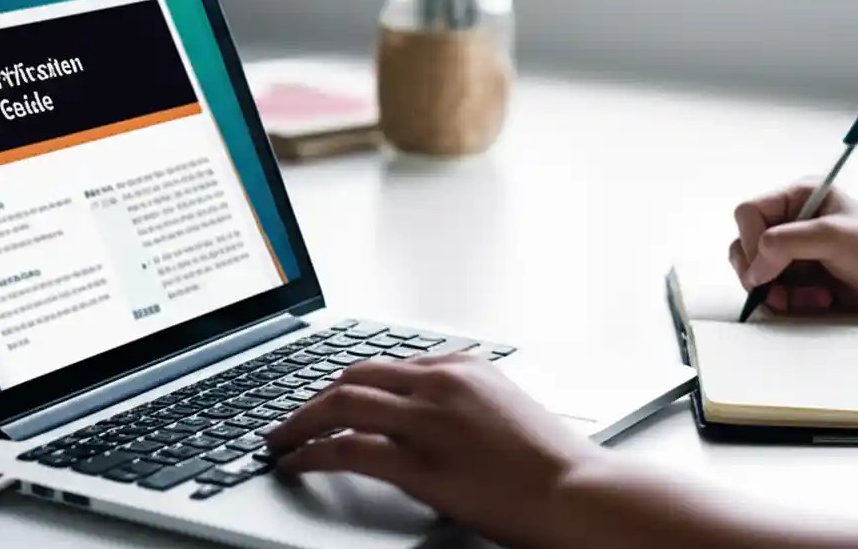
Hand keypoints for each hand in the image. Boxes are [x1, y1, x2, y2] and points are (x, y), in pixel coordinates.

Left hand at [266, 353, 602, 547]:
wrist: (579, 493)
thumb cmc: (552, 462)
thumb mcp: (505, 410)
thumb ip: (464, 402)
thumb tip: (428, 414)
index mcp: (462, 366)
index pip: (386, 365)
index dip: (348, 384)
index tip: (328, 399)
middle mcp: (440, 382)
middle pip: (354, 376)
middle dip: (315, 397)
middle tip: (293, 419)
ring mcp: (427, 421)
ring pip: (340, 406)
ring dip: (299, 422)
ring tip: (278, 440)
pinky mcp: (419, 464)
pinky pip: (346, 451)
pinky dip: (310, 454)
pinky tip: (295, 464)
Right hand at [729, 182, 857, 313]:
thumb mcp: (832, 238)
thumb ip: (784, 244)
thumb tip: (752, 270)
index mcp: (798, 196)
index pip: (748, 213)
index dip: (751, 240)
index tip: (767, 266)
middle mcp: (791, 219)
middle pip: (744, 242)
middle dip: (760, 271)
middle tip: (776, 290)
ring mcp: (794, 248)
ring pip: (755, 270)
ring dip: (776, 290)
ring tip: (809, 298)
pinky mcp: (799, 274)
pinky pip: (772, 288)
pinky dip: (789, 299)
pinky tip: (818, 300)